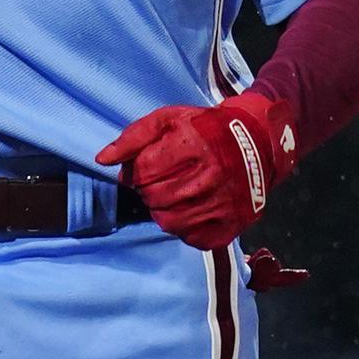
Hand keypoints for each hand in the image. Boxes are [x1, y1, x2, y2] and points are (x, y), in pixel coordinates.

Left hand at [97, 89, 299, 251]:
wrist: (256, 142)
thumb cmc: (203, 129)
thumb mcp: (167, 120)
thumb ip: (133, 138)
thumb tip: (103, 160)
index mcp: (193, 145)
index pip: (145, 172)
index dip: (137, 173)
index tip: (145, 169)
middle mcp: (212, 175)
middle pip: (156, 198)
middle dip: (148, 192)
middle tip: (158, 184)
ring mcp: (225, 202)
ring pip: (171, 222)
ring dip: (162, 212)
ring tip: (170, 197)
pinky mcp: (235, 222)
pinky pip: (195, 238)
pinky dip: (184, 229)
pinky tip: (188, 211)